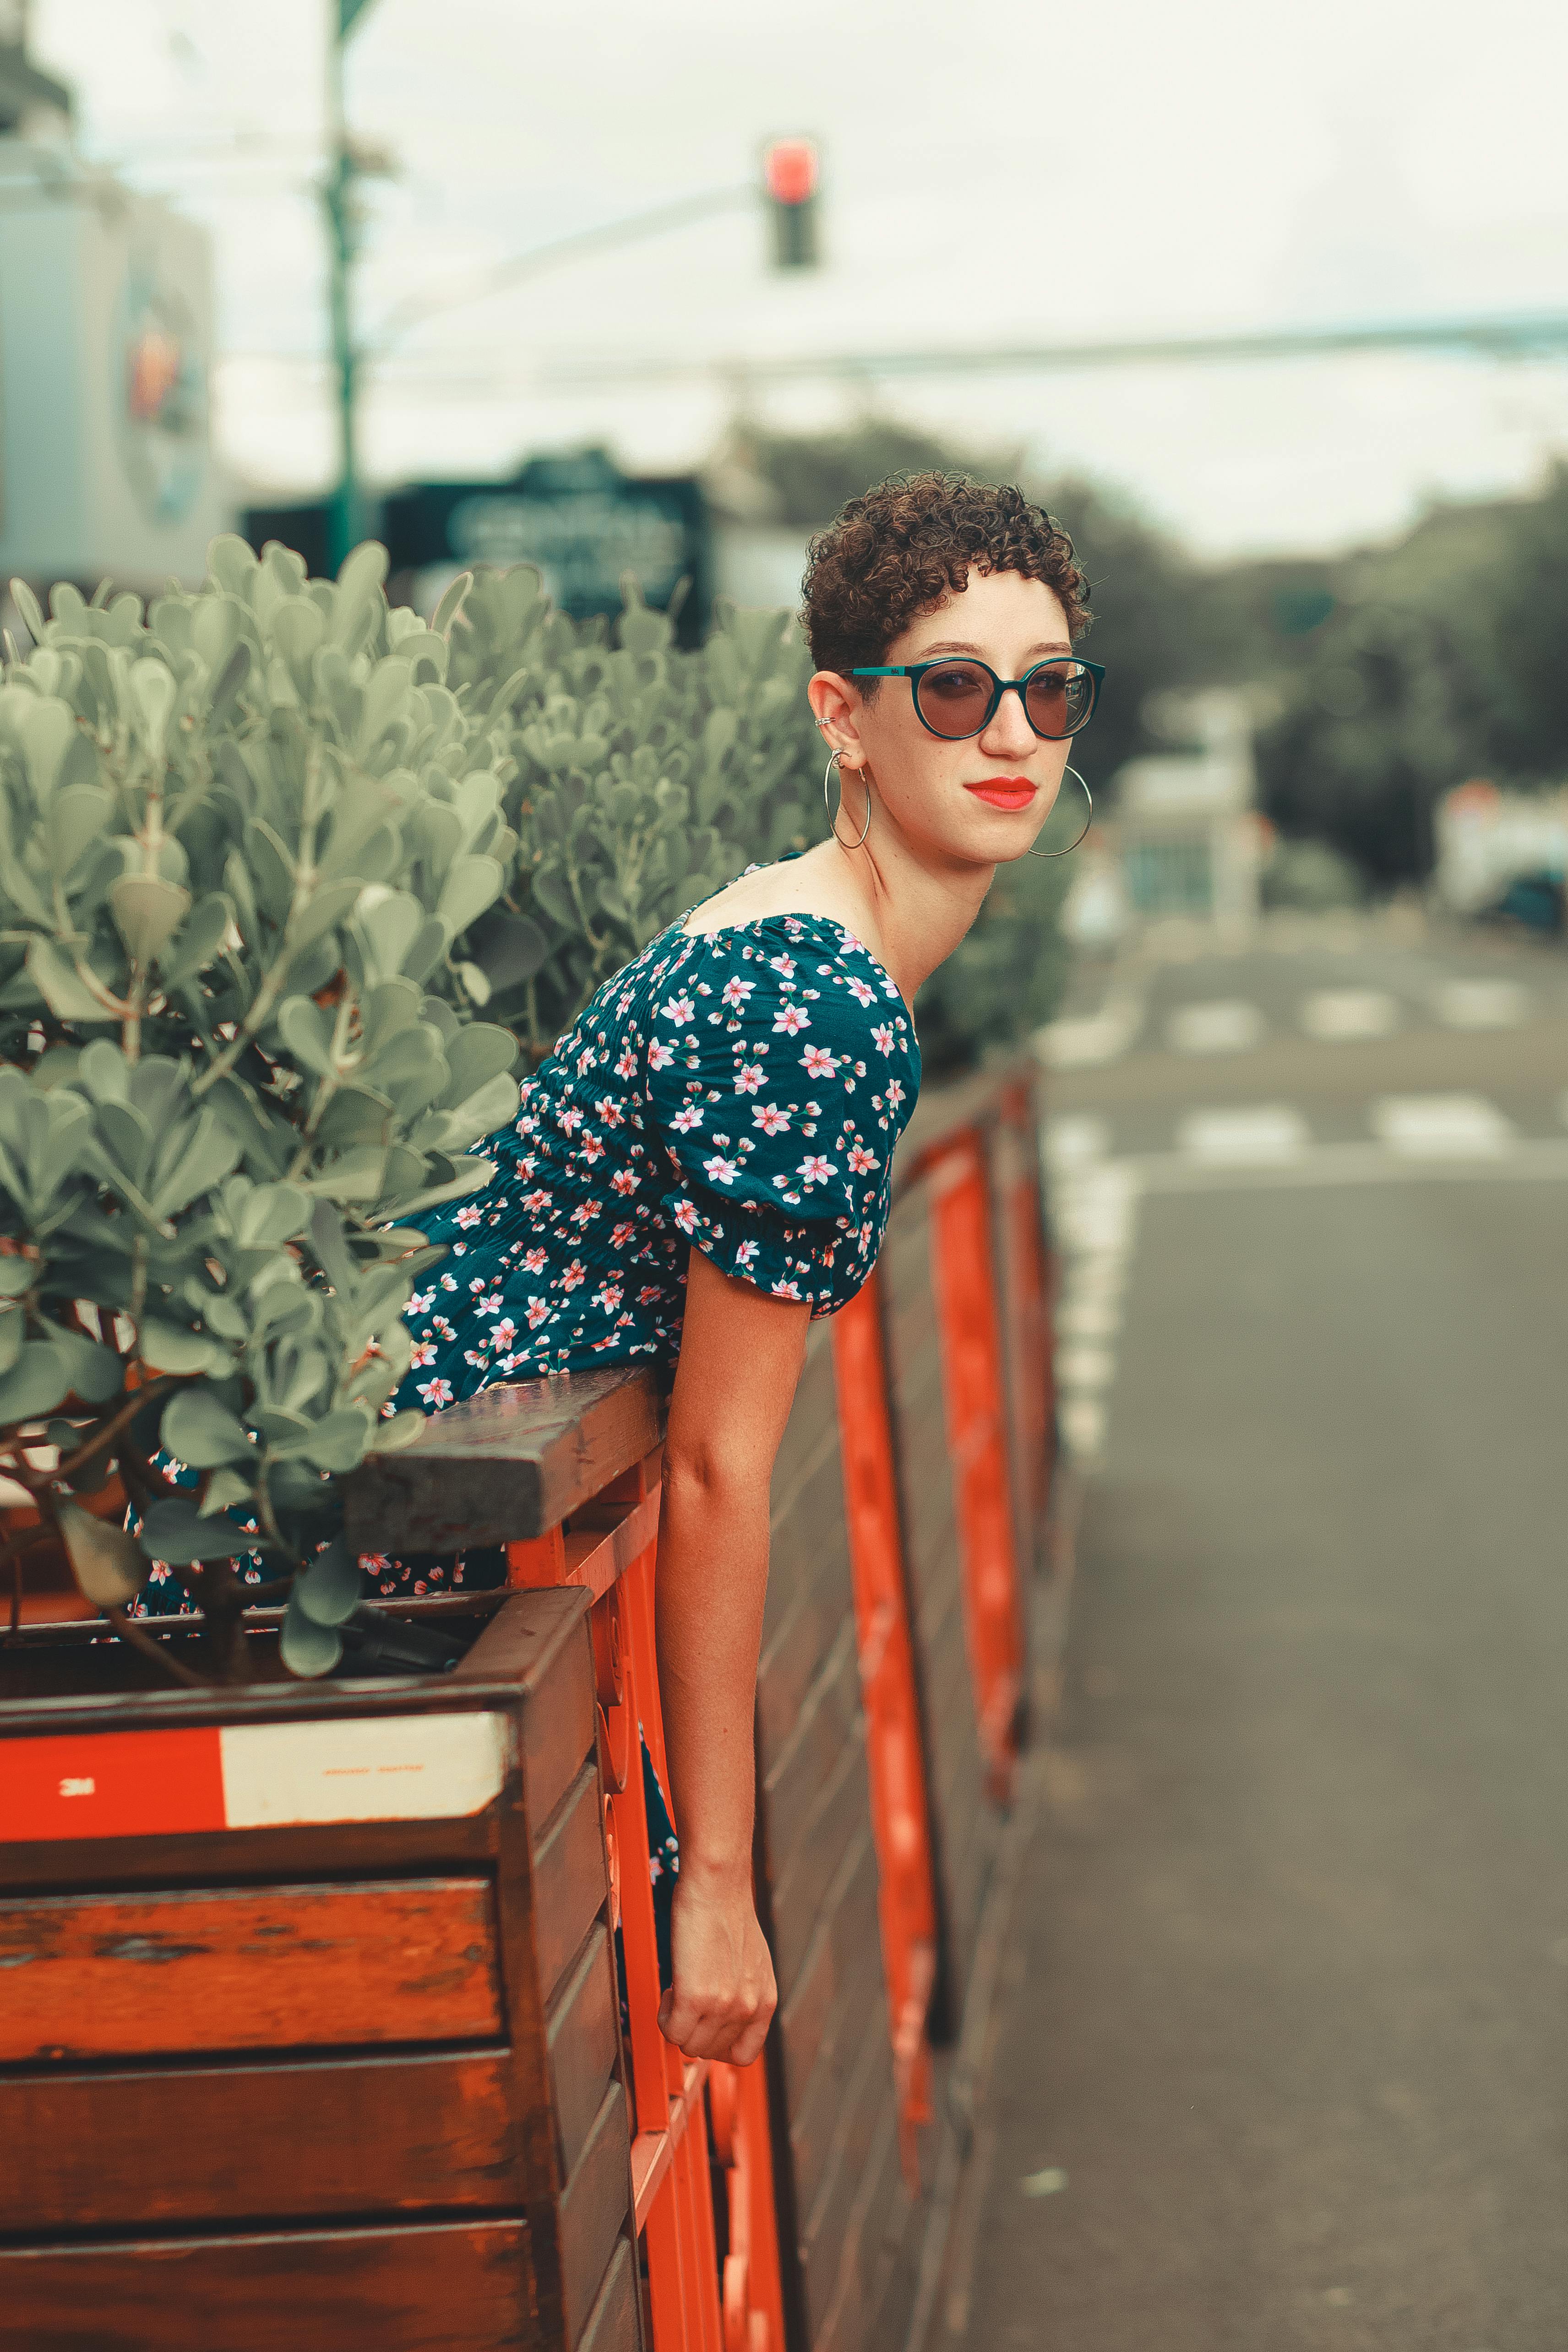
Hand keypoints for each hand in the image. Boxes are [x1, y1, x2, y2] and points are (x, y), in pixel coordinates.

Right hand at [658, 1863, 776, 2065]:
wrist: (717, 1886)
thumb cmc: (728, 1914)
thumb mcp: (751, 1963)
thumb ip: (744, 1994)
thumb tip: (724, 2016)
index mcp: (765, 2001)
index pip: (744, 2055)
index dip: (719, 2047)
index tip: (704, 2029)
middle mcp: (748, 2008)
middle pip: (710, 2052)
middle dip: (694, 2030)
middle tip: (687, 2000)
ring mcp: (723, 2006)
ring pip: (689, 2046)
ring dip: (677, 2023)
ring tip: (678, 1991)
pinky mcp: (695, 1998)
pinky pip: (671, 2032)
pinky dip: (665, 2017)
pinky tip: (670, 1992)